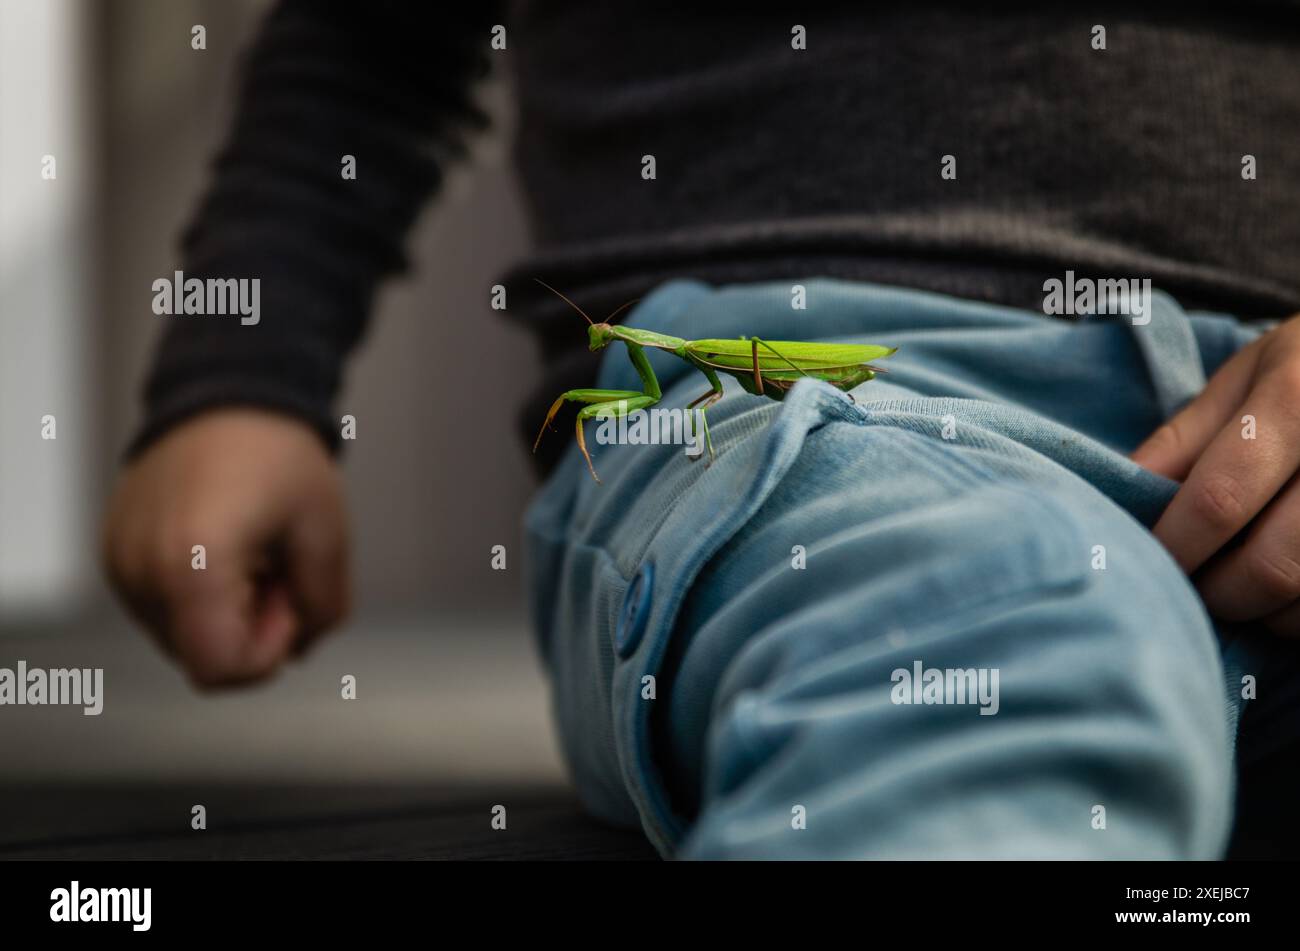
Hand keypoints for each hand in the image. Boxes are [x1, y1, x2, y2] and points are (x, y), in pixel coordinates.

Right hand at [103, 409, 350, 686]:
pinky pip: (161, 609)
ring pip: (181, 638)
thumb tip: (298, 650)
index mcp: (191, 566)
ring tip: (249, 552)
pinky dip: (197, 595)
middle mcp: (140, 570)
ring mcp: (119, 563)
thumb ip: (322, 609)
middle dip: (249, 630)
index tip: (287, 595)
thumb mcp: (328, 536)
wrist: (228, 394)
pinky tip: (224, 546)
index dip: (267, 651)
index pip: (220, 669)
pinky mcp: (113, 554)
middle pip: (201, 660)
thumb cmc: (280, 457)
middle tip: (275, 567)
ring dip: (224, 613)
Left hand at [1133, 317, 1299, 632]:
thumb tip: (1119, 501)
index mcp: (1297, 399)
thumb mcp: (1252, 373)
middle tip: (1194, 587)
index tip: (1148, 563)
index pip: (1219, 500)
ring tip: (1245, 586)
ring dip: (1267, 613)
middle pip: (1271, 566)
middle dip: (1218, 594)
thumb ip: (1185, 439)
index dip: (1175, 546)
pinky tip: (1291, 589)